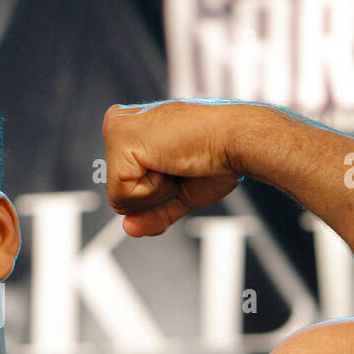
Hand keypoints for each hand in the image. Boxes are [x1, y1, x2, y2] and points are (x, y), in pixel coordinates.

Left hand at [102, 100, 251, 236]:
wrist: (236, 141)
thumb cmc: (218, 157)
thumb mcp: (179, 195)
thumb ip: (152, 213)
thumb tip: (129, 228)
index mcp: (133, 133)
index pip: (124, 189)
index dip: (156, 194)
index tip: (180, 166)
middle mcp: (120, 125)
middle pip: (118, 196)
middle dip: (154, 196)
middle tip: (179, 165)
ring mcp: (116, 128)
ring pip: (118, 198)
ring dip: (154, 192)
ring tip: (175, 161)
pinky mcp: (118, 136)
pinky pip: (121, 193)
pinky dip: (151, 188)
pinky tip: (168, 160)